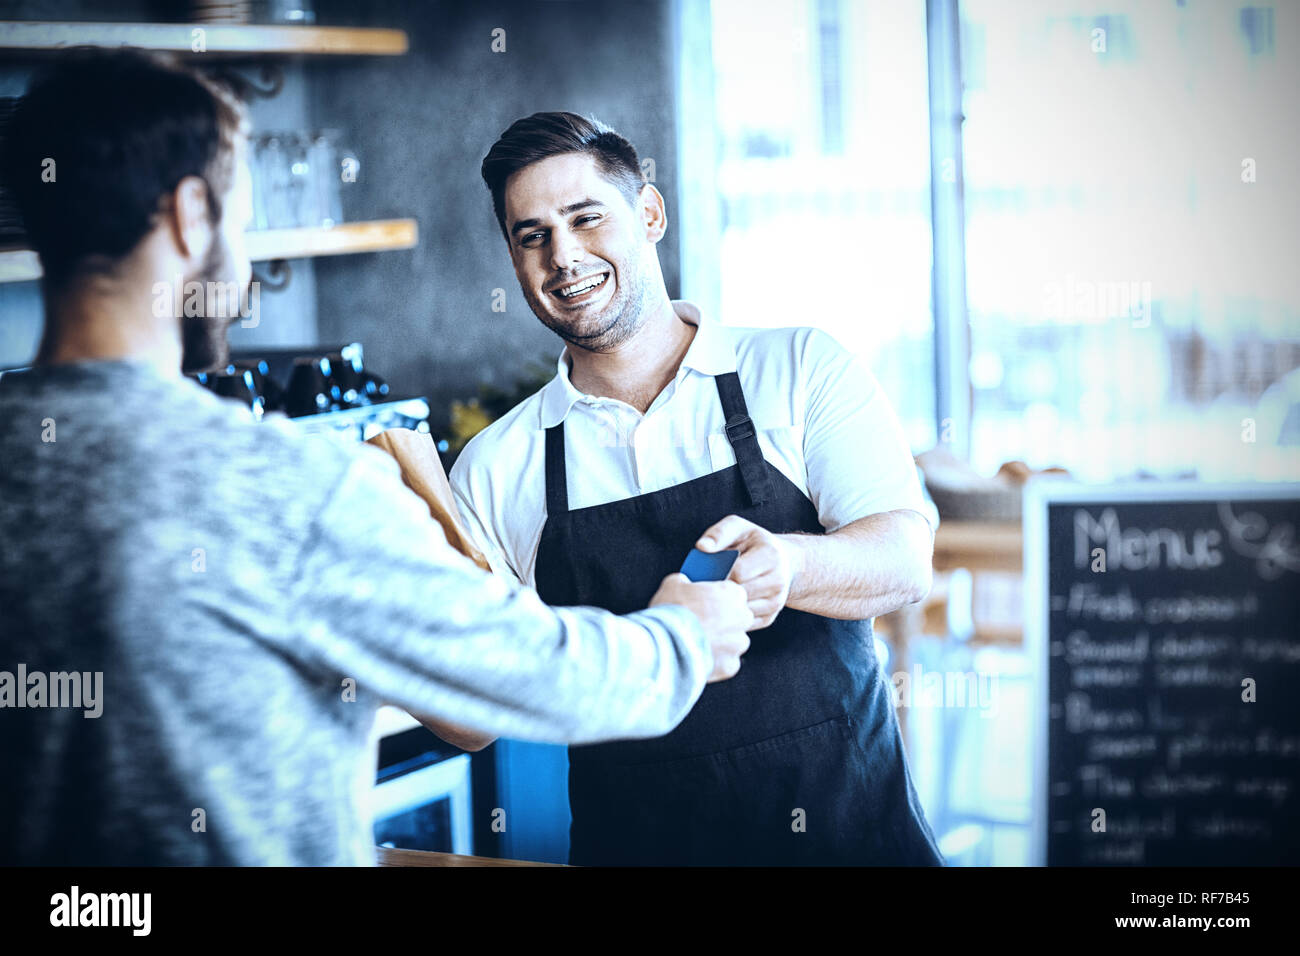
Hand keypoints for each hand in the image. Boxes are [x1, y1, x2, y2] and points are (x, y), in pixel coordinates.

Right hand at [650, 573, 752, 681]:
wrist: (665, 645)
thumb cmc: (671, 613)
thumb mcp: (672, 584)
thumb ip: (684, 581)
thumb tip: (682, 582)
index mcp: (733, 594)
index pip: (733, 593)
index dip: (717, 599)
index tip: (705, 604)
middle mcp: (742, 618)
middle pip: (737, 619)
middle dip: (722, 622)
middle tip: (700, 624)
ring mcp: (738, 644)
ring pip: (733, 643)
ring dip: (719, 643)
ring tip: (696, 643)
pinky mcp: (731, 666)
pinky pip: (725, 663)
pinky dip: (714, 661)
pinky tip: (696, 657)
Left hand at [696, 515, 800, 629]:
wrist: (781, 561)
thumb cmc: (752, 543)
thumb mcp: (738, 528)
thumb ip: (719, 533)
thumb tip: (702, 547)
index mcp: (771, 556)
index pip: (738, 572)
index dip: (718, 573)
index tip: (707, 571)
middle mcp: (778, 581)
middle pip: (738, 594)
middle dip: (717, 591)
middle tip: (702, 587)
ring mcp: (776, 602)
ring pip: (739, 612)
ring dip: (721, 607)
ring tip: (709, 596)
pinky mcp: (769, 618)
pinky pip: (742, 624)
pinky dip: (728, 618)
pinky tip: (720, 607)